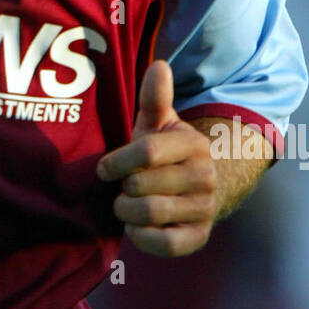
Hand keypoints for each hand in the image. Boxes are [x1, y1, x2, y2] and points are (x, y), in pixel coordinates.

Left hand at [96, 59, 217, 255]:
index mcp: (193, 145)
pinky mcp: (198, 238)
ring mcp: (204, 209)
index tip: (103, 169)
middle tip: (121, 188)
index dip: (116, 162)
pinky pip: (162, 244)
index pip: (146, 152)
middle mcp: (204, 177)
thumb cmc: (164, 154)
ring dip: (126, 211)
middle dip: (121, 188)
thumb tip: (159, 65)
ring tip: (125, 205)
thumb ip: (155, 98)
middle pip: (141, 186)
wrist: (196, 191)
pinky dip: (140, 236)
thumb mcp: (158, 124)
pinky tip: (137, 226)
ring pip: (148, 214)